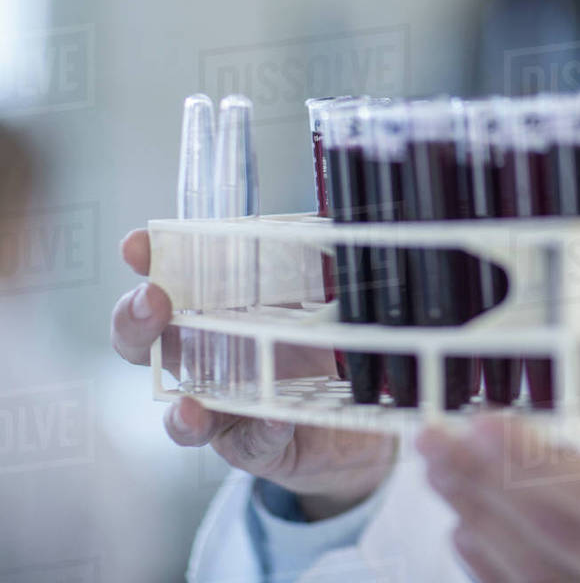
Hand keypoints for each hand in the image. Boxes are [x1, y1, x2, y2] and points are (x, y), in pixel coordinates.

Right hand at [112, 229, 395, 519]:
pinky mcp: (260, 447)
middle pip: (142, 349)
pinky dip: (262, 430)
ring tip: (189, 406)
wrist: (356, 419)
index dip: (145, 264)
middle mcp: (202, 365)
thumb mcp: (315, 297)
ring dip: (182, 414)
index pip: (161, 287)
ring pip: (184, 417)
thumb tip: (327, 219)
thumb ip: (309, 263)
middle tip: (151, 302)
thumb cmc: (317, 348)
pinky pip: (253, 443)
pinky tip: (275, 416)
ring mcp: (225, 411)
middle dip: (135, 323)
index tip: (138, 244)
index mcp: (207, 319)